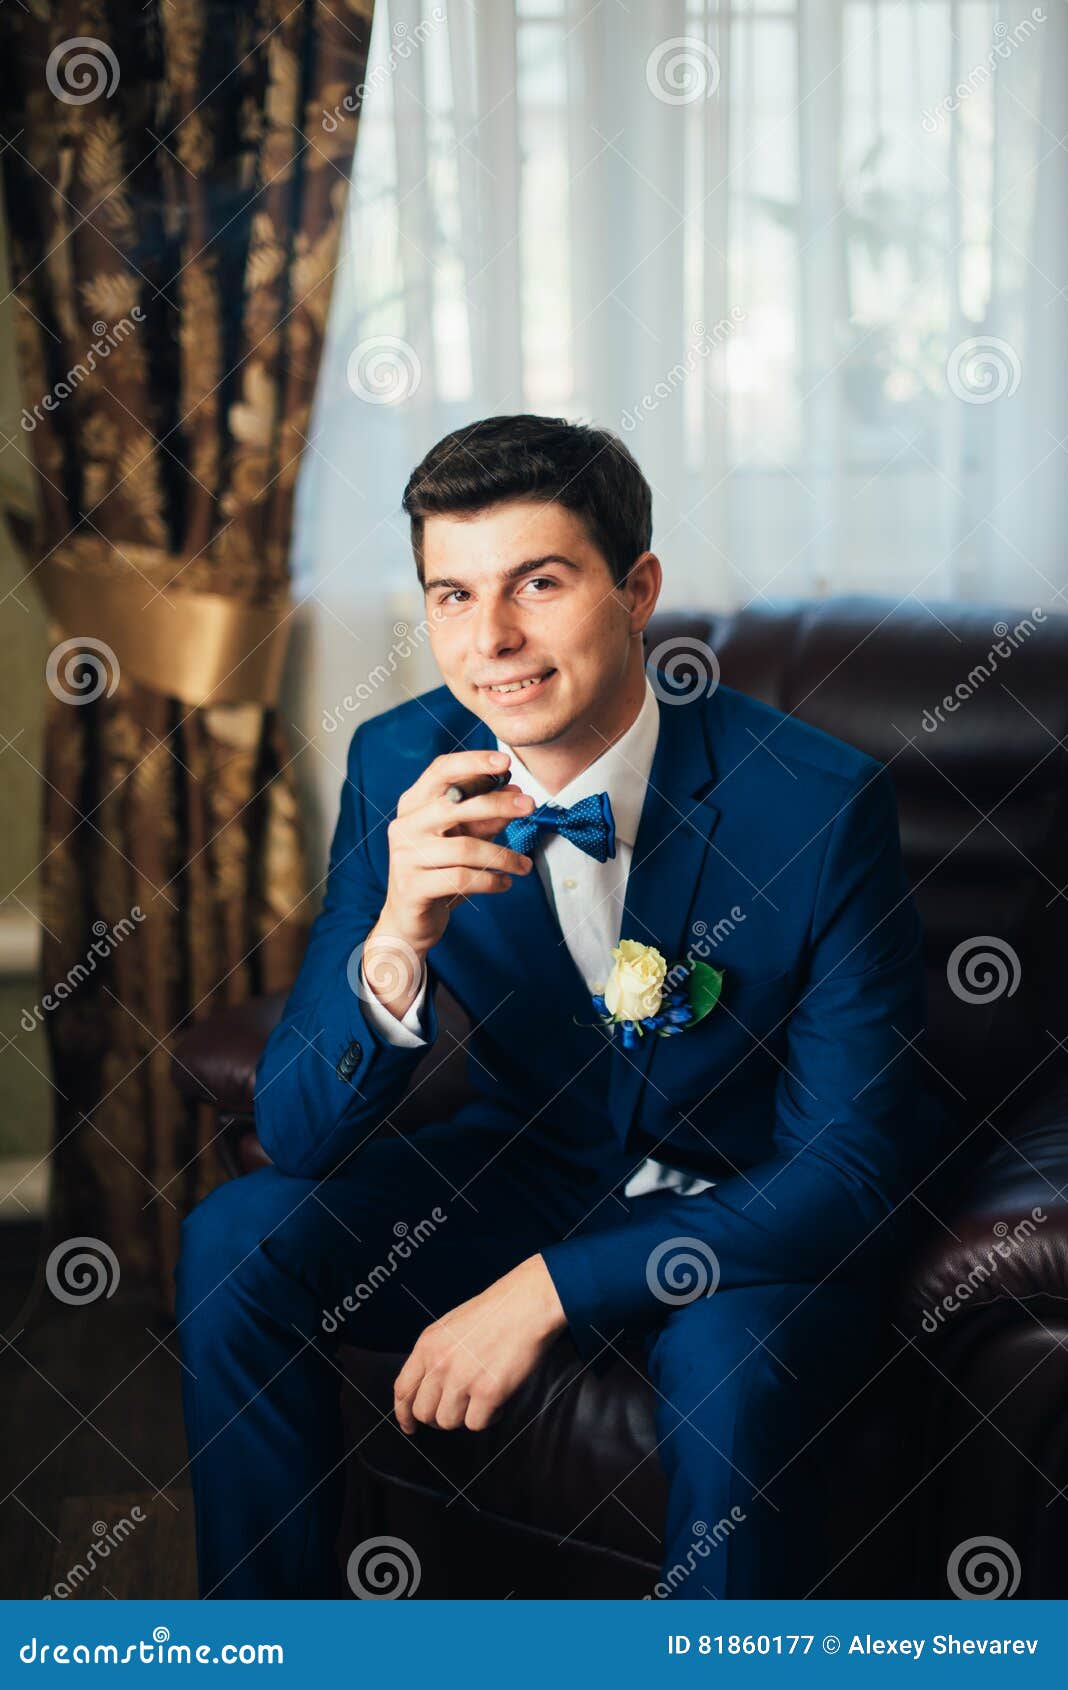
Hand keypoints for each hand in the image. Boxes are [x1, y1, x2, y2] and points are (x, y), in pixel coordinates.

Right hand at [364, 751, 535, 1017]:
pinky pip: (462, 879)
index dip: (473, 761)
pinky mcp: (412, 887)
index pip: (440, 771)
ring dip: (503, 855)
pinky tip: (504, 883)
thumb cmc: (439, 870)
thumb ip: (484, 817)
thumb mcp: (464, 838)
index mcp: (414, 805)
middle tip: (530, 806)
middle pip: (455, 805)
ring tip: (524, 865)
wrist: (409, 920)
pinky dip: (490, 880)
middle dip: (498, 803)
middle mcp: (405, 826)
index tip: (505, 761)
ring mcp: (405, 857)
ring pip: (465, 847)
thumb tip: (515, 792)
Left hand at [393, 1255, 566, 1433]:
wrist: (527, 1304)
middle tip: (455, 1411)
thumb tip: (431, 1385)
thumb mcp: (451, 1325)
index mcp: (428, 1345)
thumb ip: (436, 1354)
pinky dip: (488, 1418)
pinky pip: (476, 1424)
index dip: (403, 1414)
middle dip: (438, 1418)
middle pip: (423, 1412)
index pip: (402, 1390)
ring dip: (464, 1417)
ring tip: (480, 1401)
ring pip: (448, 1422)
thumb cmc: (496, 1311)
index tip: (409, 1425)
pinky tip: (497, 1402)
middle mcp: (440, 1364)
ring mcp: (463, 1380)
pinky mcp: (488, 1392)